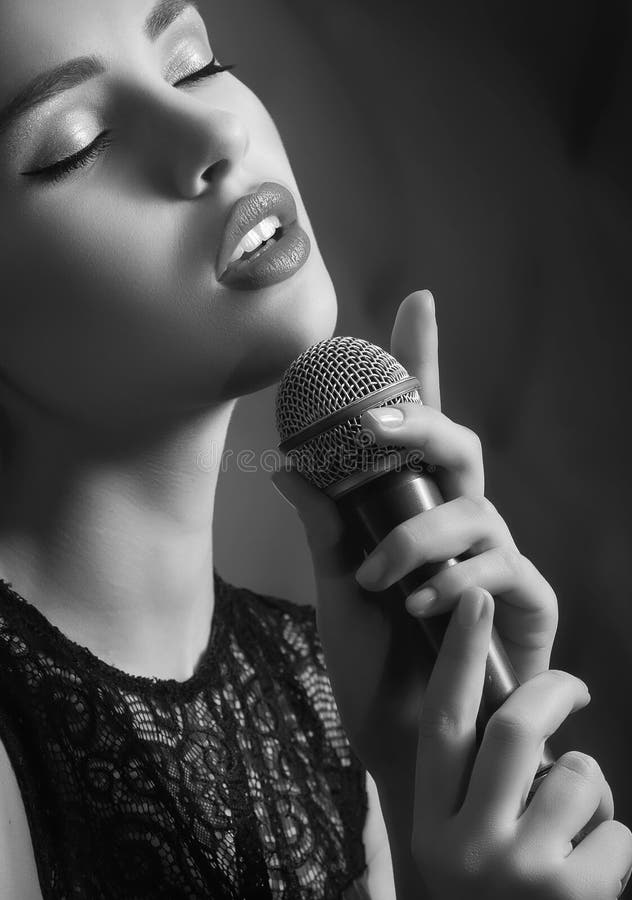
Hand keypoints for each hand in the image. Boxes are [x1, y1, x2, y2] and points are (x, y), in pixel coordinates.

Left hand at [271, 290, 557, 779]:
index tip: (415, 302)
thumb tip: (286, 464)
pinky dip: (456, 580)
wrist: (405, 736)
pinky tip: (424, 604)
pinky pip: (499, 567)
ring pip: (471, 508)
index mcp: (414, 506)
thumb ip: (323, 527)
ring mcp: (497, 556)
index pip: (419, 424)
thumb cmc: (375, 657)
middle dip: (421, 423)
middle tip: (376, 426)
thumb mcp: (337, 588)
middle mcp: (460, 519)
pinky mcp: (526, 600)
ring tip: (380, 577)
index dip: (422, 361)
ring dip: (417, 537)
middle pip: (457, 442)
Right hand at [412, 585, 631, 898]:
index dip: (461, 655)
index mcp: (430, 822)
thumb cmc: (493, 894)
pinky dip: (615, 838)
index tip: (475, 599)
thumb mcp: (458, 842)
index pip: (443, 720)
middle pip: (513, 727)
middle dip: (553, 693)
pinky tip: (595, 873)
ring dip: (590, 786)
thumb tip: (516, 714)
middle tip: (575, 688)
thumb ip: (472, 785)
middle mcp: (465, 843)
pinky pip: (618, 828)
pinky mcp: (573, 896)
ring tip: (578, 824)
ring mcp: (520, 871)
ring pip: (576, 773)